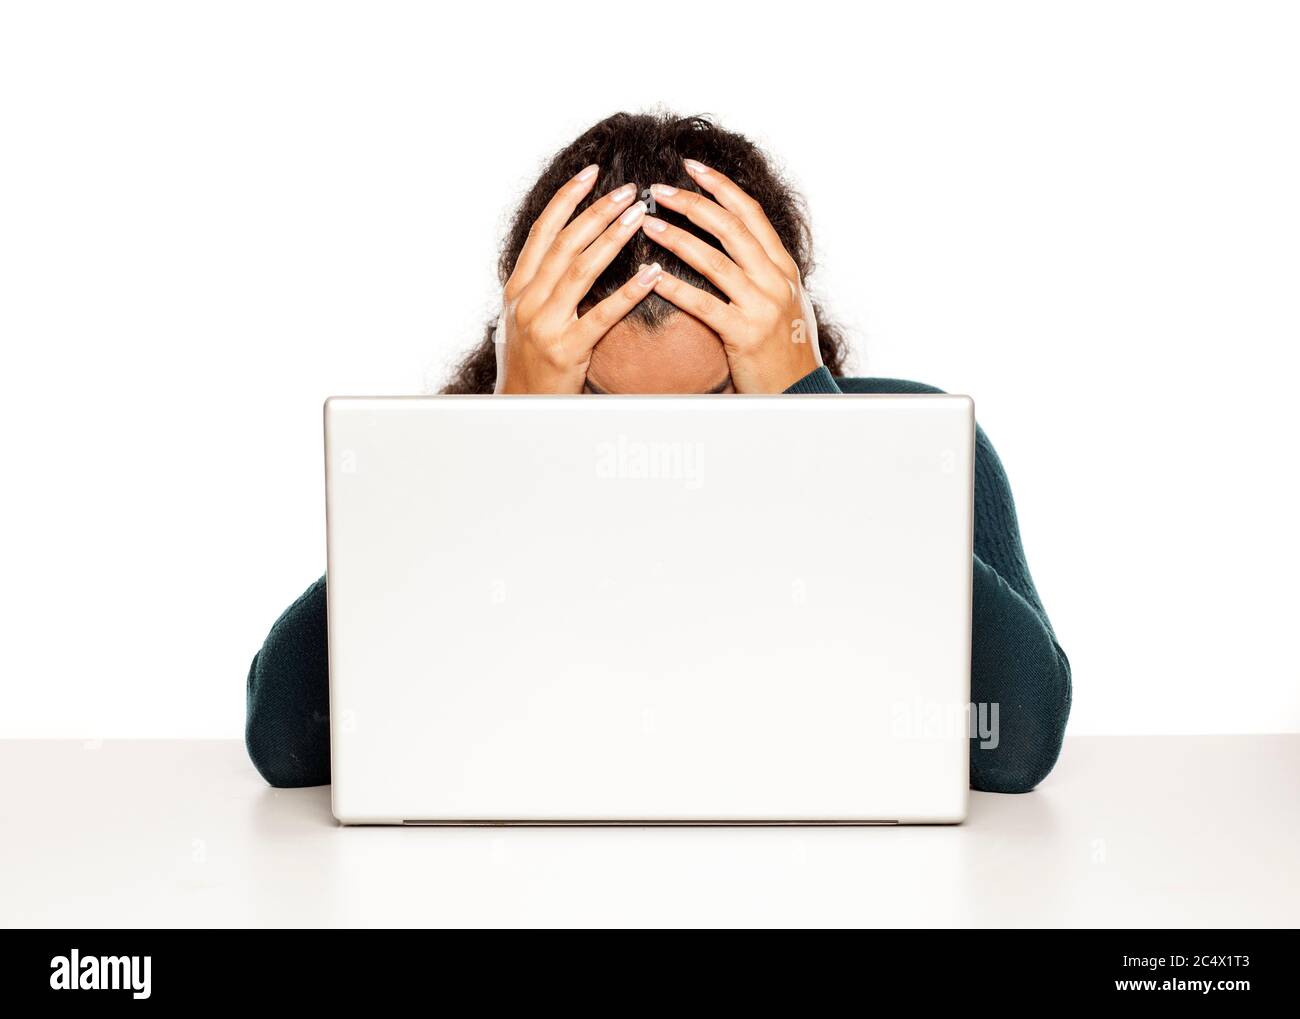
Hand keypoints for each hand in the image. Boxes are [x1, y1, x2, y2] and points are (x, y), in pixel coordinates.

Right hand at [495, 165, 662, 393]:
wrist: (520, 406)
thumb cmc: (530, 360)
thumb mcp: (526, 315)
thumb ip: (542, 283)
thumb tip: (567, 246)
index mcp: (518, 287)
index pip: (542, 232)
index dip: (567, 199)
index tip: (591, 174)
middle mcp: (527, 300)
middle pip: (565, 244)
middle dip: (597, 212)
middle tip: (628, 190)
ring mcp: (545, 325)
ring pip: (581, 271)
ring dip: (612, 239)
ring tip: (639, 216)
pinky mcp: (566, 350)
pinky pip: (602, 316)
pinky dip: (628, 292)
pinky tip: (651, 274)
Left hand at [642, 159, 821, 393]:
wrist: (800, 393)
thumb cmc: (785, 350)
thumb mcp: (784, 303)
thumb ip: (763, 273)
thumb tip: (737, 245)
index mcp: (783, 268)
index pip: (751, 214)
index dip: (721, 187)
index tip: (692, 167)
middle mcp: (776, 281)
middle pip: (731, 228)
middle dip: (694, 203)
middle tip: (660, 188)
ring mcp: (762, 307)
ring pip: (716, 261)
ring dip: (677, 238)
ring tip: (647, 223)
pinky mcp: (745, 335)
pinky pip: (704, 304)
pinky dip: (674, 287)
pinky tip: (649, 277)